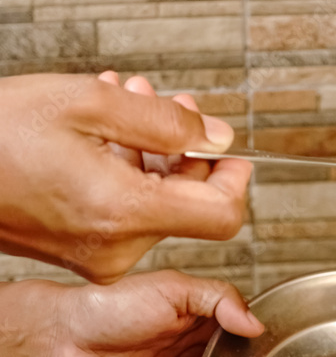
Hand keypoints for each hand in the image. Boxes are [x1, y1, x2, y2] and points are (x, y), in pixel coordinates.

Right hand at [0, 72, 251, 281]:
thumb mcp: (87, 102)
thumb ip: (165, 122)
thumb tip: (217, 138)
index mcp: (122, 211)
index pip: (221, 216)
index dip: (235, 179)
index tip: (229, 150)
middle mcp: (114, 246)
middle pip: (187, 203)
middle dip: (180, 145)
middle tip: (156, 100)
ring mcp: (96, 256)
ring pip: (156, 204)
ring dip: (148, 150)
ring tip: (118, 104)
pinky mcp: (80, 254)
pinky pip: (126, 213)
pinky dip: (125, 171)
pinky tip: (100, 135)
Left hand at [46, 271, 264, 356]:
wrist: (69, 338)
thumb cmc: (113, 303)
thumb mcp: (172, 288)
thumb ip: (218, 299)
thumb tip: (254, 323)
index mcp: (202, 310)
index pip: (243, 322)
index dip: (259, 332)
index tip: (279, 341)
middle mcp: (197, 341)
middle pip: (237, 356)